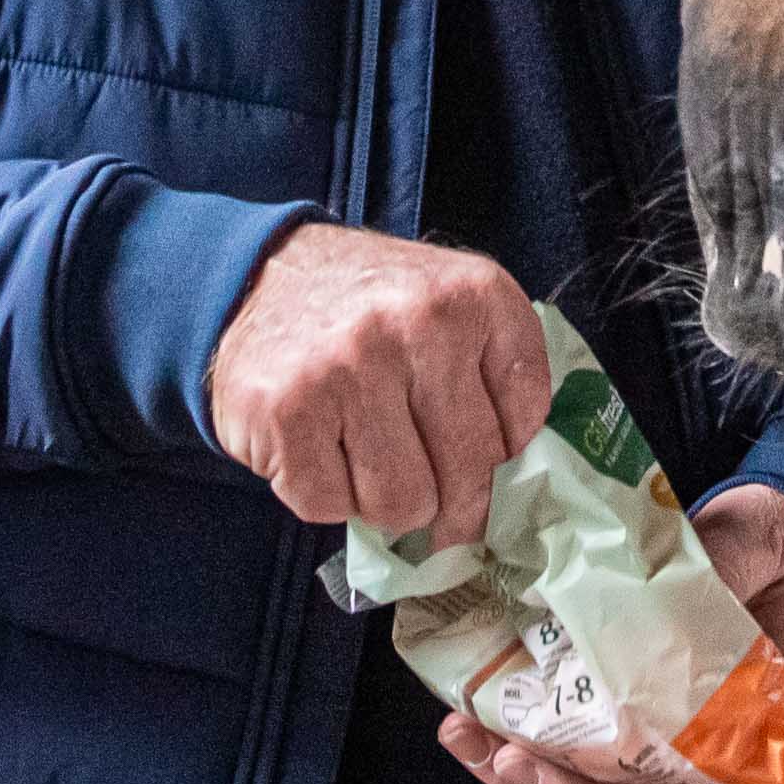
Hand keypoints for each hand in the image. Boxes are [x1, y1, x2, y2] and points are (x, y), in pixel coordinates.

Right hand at [206, 225, 549, 552]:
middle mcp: (416, 323)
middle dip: (452, 503)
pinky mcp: (288, 412)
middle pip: (470, 475)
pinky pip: (331, 506)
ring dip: (383, 500)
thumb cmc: (370, 310)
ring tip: (363, 453)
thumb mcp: (453, 309)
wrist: (256, 277)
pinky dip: (324, 494)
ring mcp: (349, 367)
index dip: (507, 462)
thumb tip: (524, 495)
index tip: (480, 462)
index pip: (526, 425)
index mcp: (476, 295)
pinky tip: (315, 447)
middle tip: (429, 492)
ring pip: (404, 505)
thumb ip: (500, 381)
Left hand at [440, 484, 783, 783]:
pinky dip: (535, 764)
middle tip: (510, 765)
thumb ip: (728, 563)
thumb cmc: (779, 552)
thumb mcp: (763, 542)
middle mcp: (725, 760)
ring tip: (474, 751)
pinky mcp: (631, 736)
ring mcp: (674, 755)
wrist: (774, 546)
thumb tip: (660, 593)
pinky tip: (481, 741)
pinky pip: (584, 772)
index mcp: (775, 726)